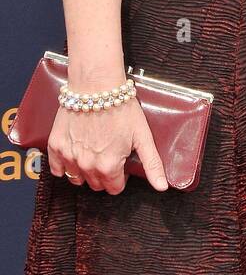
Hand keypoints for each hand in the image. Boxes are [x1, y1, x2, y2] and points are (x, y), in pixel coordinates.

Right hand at [47, 96, 168, 192]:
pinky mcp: (56, 146)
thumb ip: (152, 164)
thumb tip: (161, 187)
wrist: (96, 86)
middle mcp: (86, 166)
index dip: (121, 176)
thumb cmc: (122, 109)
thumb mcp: (142, 136)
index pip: (114, 188)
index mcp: (108, 167)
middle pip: (96, 184)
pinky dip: (64, 166)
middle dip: (105, 174)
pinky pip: (57, 169)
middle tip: (110, 154)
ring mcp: (69, 157)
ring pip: (77, 178)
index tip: (122, 161)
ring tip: (93, 152)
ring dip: (85, 171)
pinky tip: (74, 154)